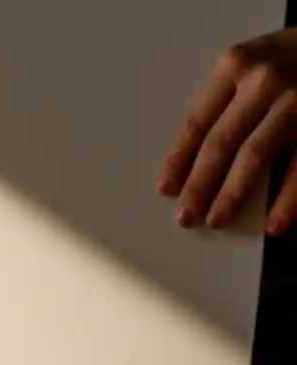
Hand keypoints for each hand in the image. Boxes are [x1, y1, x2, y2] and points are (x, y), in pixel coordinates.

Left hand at [158, 29, 296, 234]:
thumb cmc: (296, 56)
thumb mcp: (256, 62)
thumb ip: (229, 100)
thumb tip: (196, 161)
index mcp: (236, 65)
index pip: (197, 121)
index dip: (179, 159)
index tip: (166, 188)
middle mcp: (263, 80)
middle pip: (220, 142)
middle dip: (198, 185)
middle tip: (185, 216)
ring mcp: (296, 101)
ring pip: (254, 156)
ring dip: (232, 195)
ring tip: (216, 221)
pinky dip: (287, 200)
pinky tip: (274, 223)